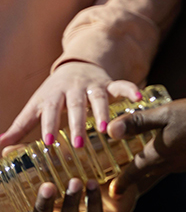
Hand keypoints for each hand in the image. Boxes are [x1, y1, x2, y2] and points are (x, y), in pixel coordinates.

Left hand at [0, 62, 140, 149]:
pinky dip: (130, 89)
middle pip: (75, 106)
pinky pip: (122, 85)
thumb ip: (20, 127)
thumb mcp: (36, 106)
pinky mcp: (110, 84)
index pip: (50, 111)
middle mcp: (73, 88)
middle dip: (77, 124)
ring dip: (101, 113)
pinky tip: (138, 97)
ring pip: (98, 98)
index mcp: (53, 94)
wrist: (76, 67)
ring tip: (104, 130)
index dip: (50, 125)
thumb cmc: (54, 93)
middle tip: (78, 144)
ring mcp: (93, 85)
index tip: (49, 142)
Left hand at [106, 97, 185, 195]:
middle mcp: (170, 163)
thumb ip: (139, 121)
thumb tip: (109, 129)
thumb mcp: (167, 113)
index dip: (121, 182)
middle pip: (147, 175)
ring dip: (152, 170)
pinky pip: (178, 164)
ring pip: (163, 170)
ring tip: (147, 165)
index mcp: (157, 154)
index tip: (113, 191)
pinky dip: (169, 162)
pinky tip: (175, 152)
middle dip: (135, 179)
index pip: (133, 172)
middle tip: (125, 182)